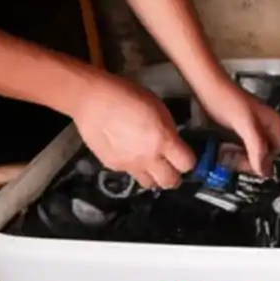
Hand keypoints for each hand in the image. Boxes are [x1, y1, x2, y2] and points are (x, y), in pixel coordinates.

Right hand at [70, 71, 195, 188]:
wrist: (91, 99)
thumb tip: (173, 143)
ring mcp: (130, 165)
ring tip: (151, 164)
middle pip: (170, 182)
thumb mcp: (158, 108)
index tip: (185, 157)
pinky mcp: (114, 166)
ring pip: (150, 185)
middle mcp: (148, 157)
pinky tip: (130, 154)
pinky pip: (130, 174)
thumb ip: (168, 131)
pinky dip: (133, 168)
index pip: (187, 164)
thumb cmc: (126, 95)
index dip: (188, 161)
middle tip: (171, 167)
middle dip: (174, 176)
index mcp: (163, 140)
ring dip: (154, 177)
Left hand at [196, 79, 279, 175]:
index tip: (249, 166)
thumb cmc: (226, 98)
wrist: (207, 85)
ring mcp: (252, 126)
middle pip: (264, 153)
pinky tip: (224, 149)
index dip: (263, 162)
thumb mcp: (246, 125)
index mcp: (274, 123)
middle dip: (251, 160)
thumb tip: (263, 169)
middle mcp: (265, 125)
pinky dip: (233, 150)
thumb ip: (257, 147)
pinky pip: (240, 145)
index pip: (275, 153)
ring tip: (228, 156)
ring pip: (251, 150)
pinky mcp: (239, 127)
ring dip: (240, 156)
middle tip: (236, 162)